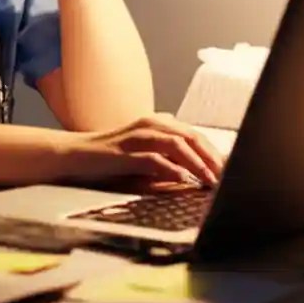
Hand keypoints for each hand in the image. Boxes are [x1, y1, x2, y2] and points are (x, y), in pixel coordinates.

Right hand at [56, 113, 224, 186]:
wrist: (75, 154)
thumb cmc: (111, 156)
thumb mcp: (143, 151)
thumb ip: (166, 153)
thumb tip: (195, 168)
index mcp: (157, 123)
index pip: (194, 134)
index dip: (214, 151)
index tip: (228, 169)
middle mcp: (150, 124)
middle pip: (191, 136)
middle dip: (211, 157)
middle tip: (226, 176)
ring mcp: (137, 136)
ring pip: (177, 144)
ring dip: (196, 163)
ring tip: (209, 179)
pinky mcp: (125, 152)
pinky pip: (154, 158)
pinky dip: (171, 169)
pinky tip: (182, 180)